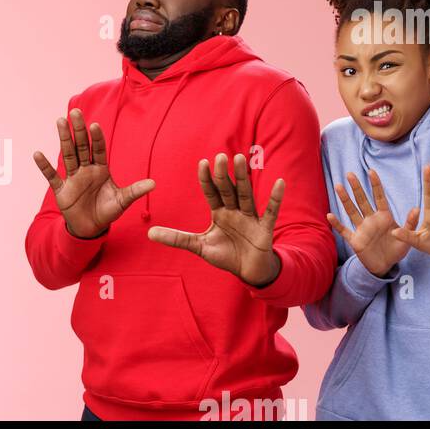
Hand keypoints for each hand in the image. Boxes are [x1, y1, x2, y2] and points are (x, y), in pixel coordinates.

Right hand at [32, 108, 155, 238]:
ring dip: (63, 139)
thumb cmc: (107, 212)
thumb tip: (153, 184)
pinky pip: (51, 176)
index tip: (94, 125)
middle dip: (78, 130)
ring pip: (68, 155)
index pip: (99, 149)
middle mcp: (86, 170)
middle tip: (76, 112)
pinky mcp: (61, 190)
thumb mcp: (123, 201)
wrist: (91, 228)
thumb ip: (135, 191)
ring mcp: (72, 178)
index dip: (97, 138)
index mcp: (101, 169)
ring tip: (59, 121)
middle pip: (81, 146)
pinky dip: (44, 166)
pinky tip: (38, 154)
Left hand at [147, 153, 282, 286]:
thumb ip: (176, 238)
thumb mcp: (198, 246)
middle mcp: (234, 211)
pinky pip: (271, 211)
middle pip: (228, 189)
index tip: (202, 162)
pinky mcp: (265, 228)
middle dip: (224, 174)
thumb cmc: (226, 255)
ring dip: (244, 178)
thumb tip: (149, 233)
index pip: (211, 192)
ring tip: (241, 159)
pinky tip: (280, 182)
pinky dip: (275, 198)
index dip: (207, 179)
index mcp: (219, 212)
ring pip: (246, 194)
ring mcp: (250, 218)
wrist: (249, 272)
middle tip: (220, 156)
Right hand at [328, 169, 412, 277]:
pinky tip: (330, 216)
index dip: (375, 185)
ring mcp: (362, 229)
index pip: (379, 197)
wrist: (386, 265)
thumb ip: (410, 223)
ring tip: (339, 187)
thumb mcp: (408, 237)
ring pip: (352, 211)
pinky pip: (345, 231)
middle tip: (350, 174)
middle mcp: (371, 220)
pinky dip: (337, 224)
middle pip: (362, 200)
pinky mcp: (355, 241)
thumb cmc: (397, 249)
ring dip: (345, 200)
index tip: (372, 171)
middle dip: (357, 188)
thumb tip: (416, 208)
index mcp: (384, 217)